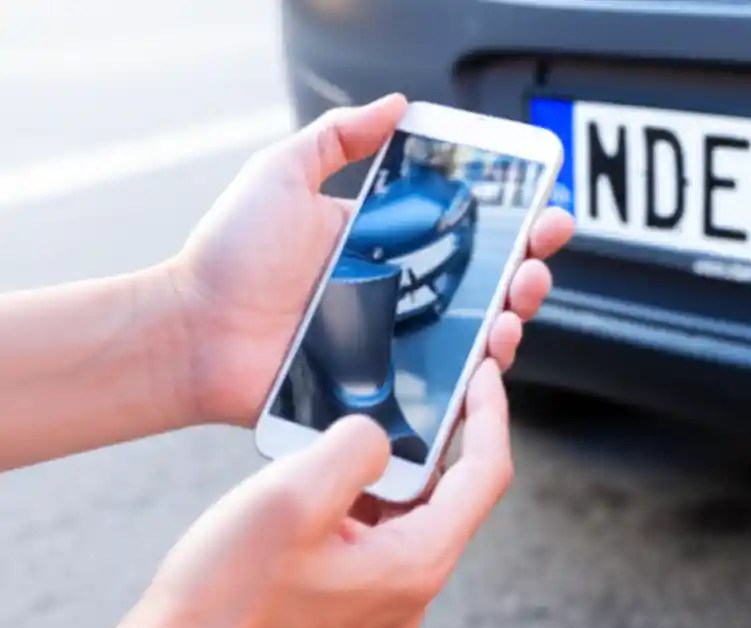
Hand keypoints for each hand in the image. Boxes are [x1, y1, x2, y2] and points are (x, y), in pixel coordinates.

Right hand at [18, 360, 516, 627]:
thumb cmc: (225, 599)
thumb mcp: (293, 496)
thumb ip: (354, 447)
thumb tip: (379, 435)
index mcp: (417, 563)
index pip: (486, 474)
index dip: (491, 414)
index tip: (485, 369)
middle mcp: (410, 590)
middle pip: (448, 494)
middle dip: (434, 437)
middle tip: (410, 387)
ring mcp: (379, 604)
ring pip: (404, 515)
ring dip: (385, 470)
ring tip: (344, 432)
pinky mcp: (345, 608)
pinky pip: (370, 539)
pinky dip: (355, 502)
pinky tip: (313, 482)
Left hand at [167, 93, 573, 425]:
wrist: (192, 333)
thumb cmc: (228, 257)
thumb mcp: (282, 175)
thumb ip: (337, 136)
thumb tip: (398, 103)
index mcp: (386, 244)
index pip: (467, 231)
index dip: (514, 222)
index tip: (545, 209)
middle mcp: (401, 294)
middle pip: (489, 285)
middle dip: (530, 270)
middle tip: (535, 259)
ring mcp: (397, 344)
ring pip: (480, 336)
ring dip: (514, 318)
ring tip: (515, 304)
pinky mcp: (387, 389)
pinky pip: (447, 386)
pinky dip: (479, 375)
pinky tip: (491, 354)